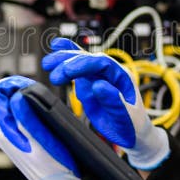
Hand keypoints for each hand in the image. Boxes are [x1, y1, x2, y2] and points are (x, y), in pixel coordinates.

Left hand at [0, 75, 78, 179]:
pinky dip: (8, 103)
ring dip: (8, 94)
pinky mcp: (9, 138)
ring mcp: (1, 136)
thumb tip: (15, 95)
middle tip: (27, 86)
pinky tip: (24, 104)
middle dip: (5, 86)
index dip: (7, 83)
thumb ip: (26, 116)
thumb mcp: (43, 138)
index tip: (26, 84)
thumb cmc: (55, 165)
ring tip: (28, 92)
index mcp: (2, 131)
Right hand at [41, 38, 169, 169]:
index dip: (83, 64)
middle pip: (87, 59)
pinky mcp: (89, 83)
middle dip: (69, 63)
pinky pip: (76, 69)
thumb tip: (98, 85)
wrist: (133, 133)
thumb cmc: (133, 125)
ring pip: (79, 61)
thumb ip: (113, 101)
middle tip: (54, 76)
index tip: (67, 71)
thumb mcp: (126, 117)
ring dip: (63, 60)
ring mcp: (98, 77)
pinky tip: (55, 46)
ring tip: (47, 64)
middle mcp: (109, 73)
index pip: (102, 63)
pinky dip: (66, 58)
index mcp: (122, 76)